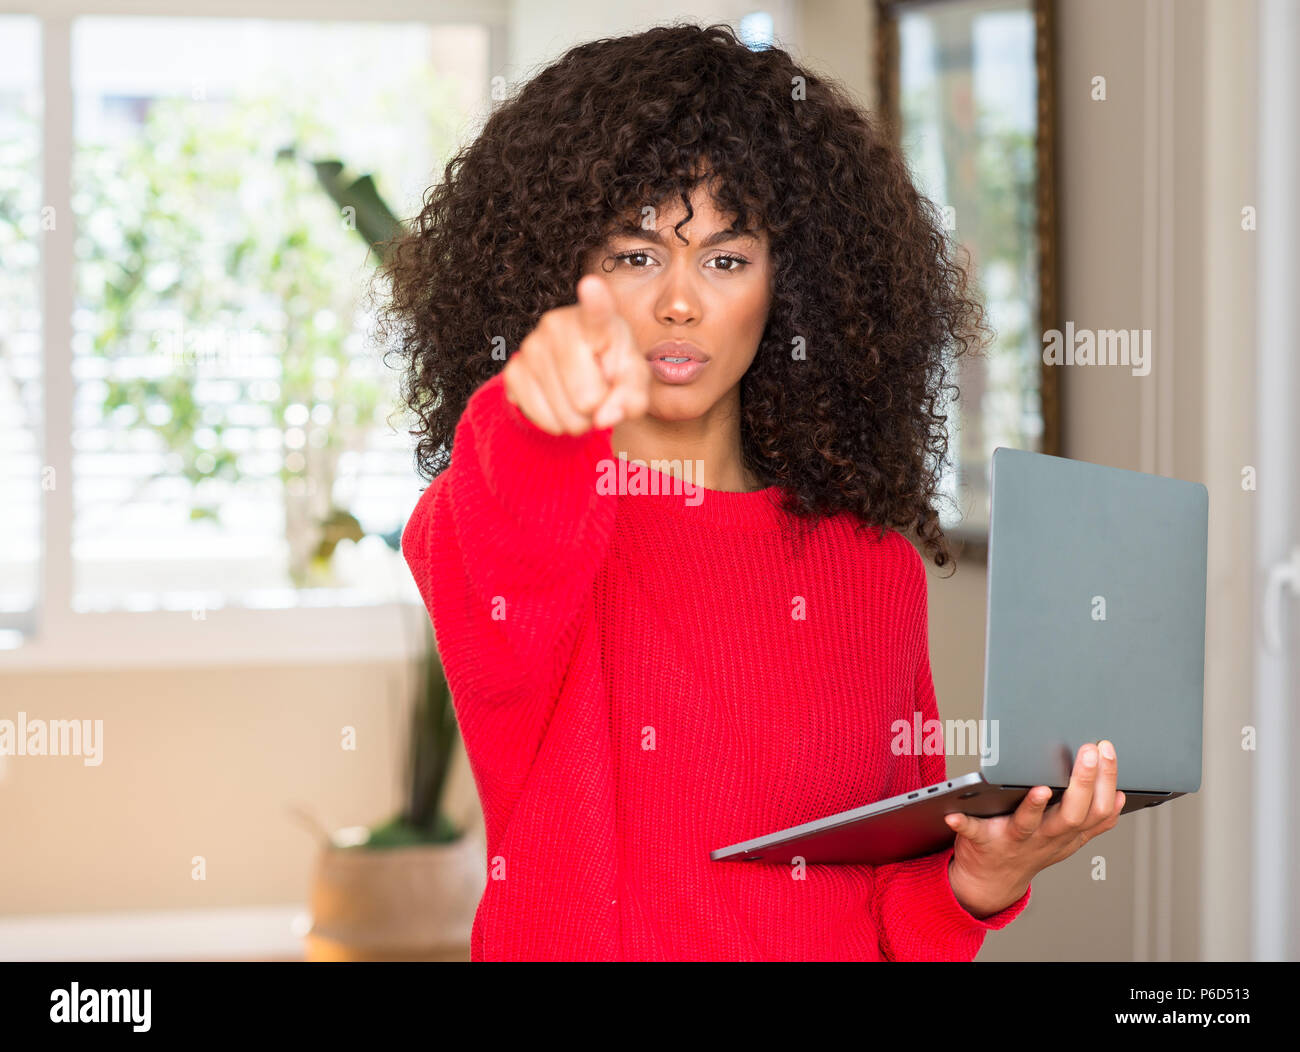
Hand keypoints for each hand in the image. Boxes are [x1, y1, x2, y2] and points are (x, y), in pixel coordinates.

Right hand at [503, 273, 650, 434]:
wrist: (577, 371)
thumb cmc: (612, 369)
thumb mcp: (635, 382)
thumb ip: (633, 398)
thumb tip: (603, 418)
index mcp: (597, 320)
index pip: (597, 311)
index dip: (595, 301)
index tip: (591, 284)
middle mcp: (559, 324)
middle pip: (588, 398)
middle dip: (598, 409)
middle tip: (598, 391)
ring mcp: (531, 346)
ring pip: (566, 415)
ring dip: (579, 420)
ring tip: (580, 397)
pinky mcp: (513, 370)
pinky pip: (542, 418)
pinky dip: (556, 423)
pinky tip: (560, 402)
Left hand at [943, 740, 1124, 917]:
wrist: (992, 880)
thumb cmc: (1031, 847)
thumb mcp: (1068, 837)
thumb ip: (1092, 819)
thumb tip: (1119, 795)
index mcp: (1068, 832)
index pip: (1098, 810)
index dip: (1107, 782)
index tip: (1106, 749)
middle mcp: (1046, 838)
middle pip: (1073, 815)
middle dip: (1084, 783)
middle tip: (1088, 752)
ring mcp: (1014, 841)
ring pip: (1030, 825)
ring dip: (1035, 807)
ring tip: (1041, 788)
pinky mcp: (982, 842)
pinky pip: (973, 833)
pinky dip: (963, 824)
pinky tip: (954, 813)